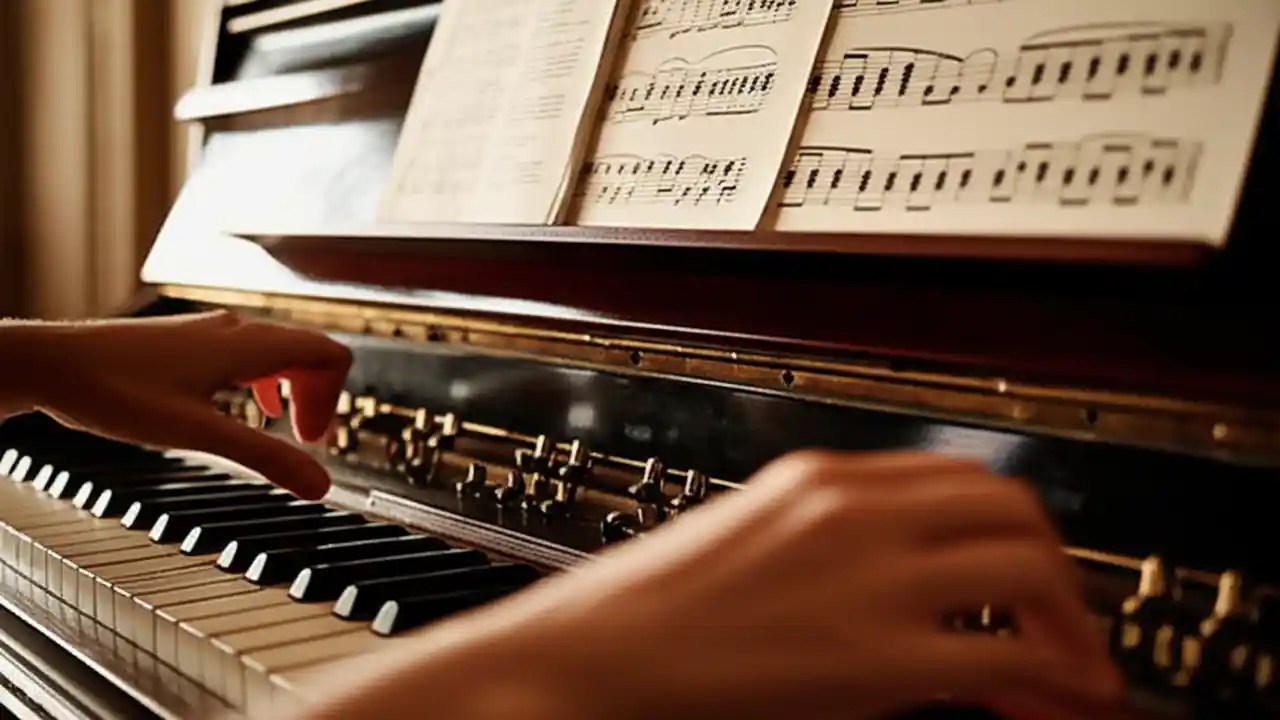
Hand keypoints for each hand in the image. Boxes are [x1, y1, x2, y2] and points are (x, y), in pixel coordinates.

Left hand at [7, 311, 349, 498]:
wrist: (51, 364)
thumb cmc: (114, 389)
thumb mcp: (198, 433)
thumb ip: (264, 456)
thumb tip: (319, 484)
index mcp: (248, 345)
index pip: (328, 353)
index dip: (333, 399)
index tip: (311, 439)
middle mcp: (234, 331)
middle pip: (307, 353)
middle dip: (315, 399)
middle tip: (302, 441)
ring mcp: (210, 333)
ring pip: (276, 353)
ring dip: (289, 391)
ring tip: (274, 427)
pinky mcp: (188, 343)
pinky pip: (245, 355)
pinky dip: (258, 383)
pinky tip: (235, 409)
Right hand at [293, 452, 1125, 719]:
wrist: (587, 656)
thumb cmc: (644, 612)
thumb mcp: (744, 551)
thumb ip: (827, 553)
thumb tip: (892, 583)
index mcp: (816, 480)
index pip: (953, 473)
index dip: (1007, 522)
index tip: (1022, 567)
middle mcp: (853, 512)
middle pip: (1009, 502)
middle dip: (1056, 561)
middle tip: (1064, 617)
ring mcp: (869, 578)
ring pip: (1028, 564)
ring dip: (1065, 618)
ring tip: (1067, 667)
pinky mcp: (877, 658)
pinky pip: (1005, 655)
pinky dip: (1044, 678)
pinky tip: (1039, 701)